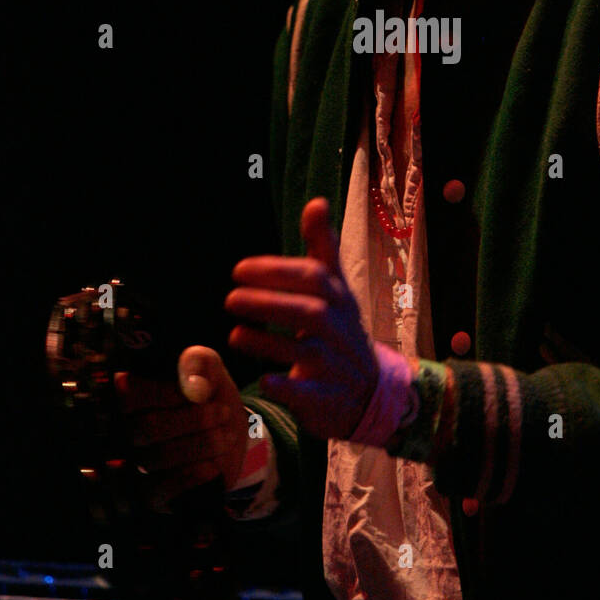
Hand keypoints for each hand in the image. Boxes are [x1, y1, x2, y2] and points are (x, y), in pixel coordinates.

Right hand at [115, 346, 249, 510]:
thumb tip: (195, 387)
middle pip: (147, 427)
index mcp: (130, 395)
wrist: (230, 434)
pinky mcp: (149, 493)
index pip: (127, 394)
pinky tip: (213, 465)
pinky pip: (161, 488)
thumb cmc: (209, 394)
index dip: (164, 393)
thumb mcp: (209, 369)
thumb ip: (199, 363)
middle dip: (193, 420)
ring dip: (201, 444)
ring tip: (226, 436)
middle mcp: (124, 429)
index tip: (200, 391)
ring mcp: (134, 463)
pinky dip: (193, 475)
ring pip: (158, 456)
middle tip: (223, 413)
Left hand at [224, 196, 379, 440]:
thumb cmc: (340, 330)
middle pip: (308, 311)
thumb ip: (322, 248)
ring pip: (305, 350)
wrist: (369, 392)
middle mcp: (339, 329)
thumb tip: (317, 202)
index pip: (313, 277)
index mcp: (339, 300)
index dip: (277, 271)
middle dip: (268, 302)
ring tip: (235, 333)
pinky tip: (265, 379)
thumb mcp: (336, 289)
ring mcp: (335, 365)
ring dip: (268, 340)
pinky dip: (287, 386)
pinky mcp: (325, 398)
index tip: (240, 269)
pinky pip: (307, 393)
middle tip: (230, 298)